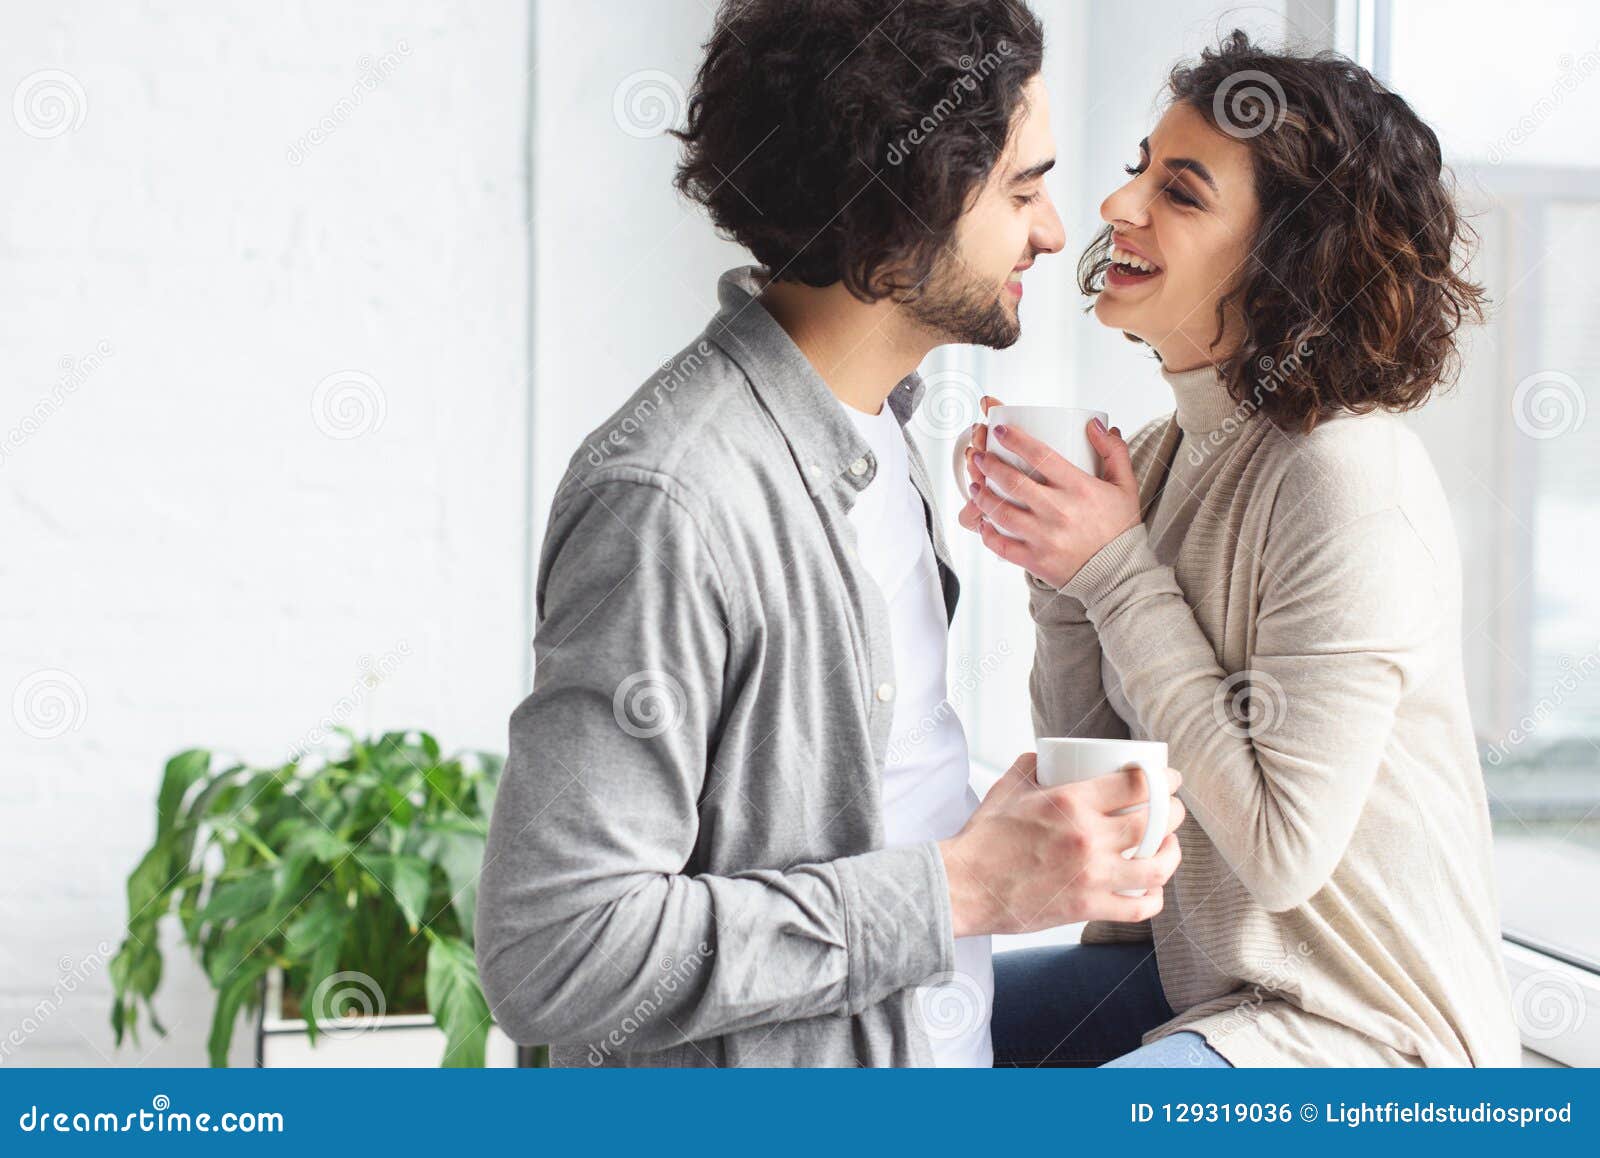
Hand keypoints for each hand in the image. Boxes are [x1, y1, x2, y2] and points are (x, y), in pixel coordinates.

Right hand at [938, 753, 1184, 936]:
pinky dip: (1153, 898)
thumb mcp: (1007, 788)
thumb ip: (1031, 765)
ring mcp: (1091, 877)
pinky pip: (1139, 908)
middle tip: (1172, 810)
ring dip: (1172, 855)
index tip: (1169, 779)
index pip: (1137, 783)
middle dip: (1174, 813)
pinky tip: (1151, 889)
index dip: (1164, 779)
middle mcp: (1088, 838)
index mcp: (1071, 802)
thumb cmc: (984, 837)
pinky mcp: (1087, 908)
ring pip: (1157, 867)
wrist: (965, 886)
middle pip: (1157, 822)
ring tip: (1169, 848)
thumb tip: (1048, 755)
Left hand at [957, 396, 1141, 588]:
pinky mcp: (1035, 560)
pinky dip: (987, 533)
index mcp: (1080, 489)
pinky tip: (983, 522)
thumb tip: (1096, 424)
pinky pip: (1001, 545)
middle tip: (980, 456)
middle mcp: (1059, 511)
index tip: (1000, 430)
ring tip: (976, 486)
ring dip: (982, 496)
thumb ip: (1113, 452)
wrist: (1120, 575)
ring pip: (1001, 512)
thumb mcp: (1125, 486)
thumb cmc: (1120, 529)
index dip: (1016, 439)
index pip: (1041, 456)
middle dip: (990, 464)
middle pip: (1013, 482)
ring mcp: (1045, 538)